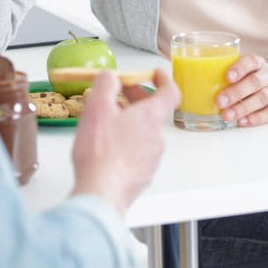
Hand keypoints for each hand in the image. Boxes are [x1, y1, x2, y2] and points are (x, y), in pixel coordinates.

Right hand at [71, 69, 179, 214]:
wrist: (101, 193)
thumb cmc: (100, 152)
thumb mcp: (97, 107)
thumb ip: (106, 84)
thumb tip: (111, 76)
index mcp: (150, 118)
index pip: (170, 92)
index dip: (163, 80)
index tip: (155, 74)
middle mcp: (157, 138)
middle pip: (153, 112)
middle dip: (137, 99)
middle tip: (119, 94)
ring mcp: (151, 159)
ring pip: (144, 133)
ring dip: (130, 122)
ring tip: (107, 122)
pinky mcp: (142, 175)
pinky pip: (138, 152)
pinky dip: (127, 143)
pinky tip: (107, 147)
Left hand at [215, 54, 267, 126]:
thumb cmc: (249, 79)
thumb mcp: (240, 72)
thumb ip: (222, 74)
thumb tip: (193, 80)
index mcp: (257, 63)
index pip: (251, 61)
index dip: (240, 68)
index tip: (228, 77)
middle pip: (254, 82)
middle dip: (236, 93)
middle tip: (220, 102)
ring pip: (261, 98)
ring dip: (243, 108)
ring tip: (227, 115)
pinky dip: (256, 118)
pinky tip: (243, 121)